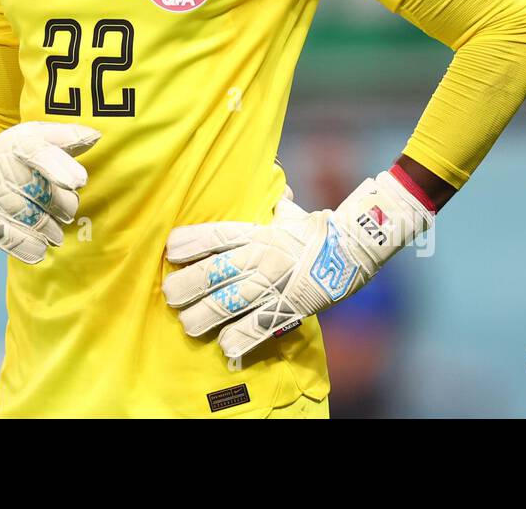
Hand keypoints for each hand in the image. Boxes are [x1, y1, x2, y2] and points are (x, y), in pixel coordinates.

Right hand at [0, 121, 100, 263]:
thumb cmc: (18, 152)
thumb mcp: (40, 135)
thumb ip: (69, 137)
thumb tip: (96, 136)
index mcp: (19, 144)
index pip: (39, 154)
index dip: (60, 167)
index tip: (80, 181)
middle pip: (38, 191)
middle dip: (61, 205)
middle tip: (68, 210)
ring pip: (26, 217)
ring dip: (48, 228)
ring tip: (56, 232)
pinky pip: (9, 237)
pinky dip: (29, 246)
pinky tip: (41, 246)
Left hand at [162, 171, 432, 358]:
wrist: (356, 249)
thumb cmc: (316, 229)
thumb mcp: (287, 212)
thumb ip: (266, 202)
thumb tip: (263, 179)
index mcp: (258, 233)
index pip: (216, 236)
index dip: (190, 243)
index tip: (170, 250)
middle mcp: (262, 259)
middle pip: (215, 273)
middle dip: (187, 285)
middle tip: (169, 293)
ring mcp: (274, 286)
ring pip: (230, 303)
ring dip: (204, 315)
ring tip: (187, 324)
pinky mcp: (289, 309)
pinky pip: (260, 327)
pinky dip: (240, 338)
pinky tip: (223, 345)